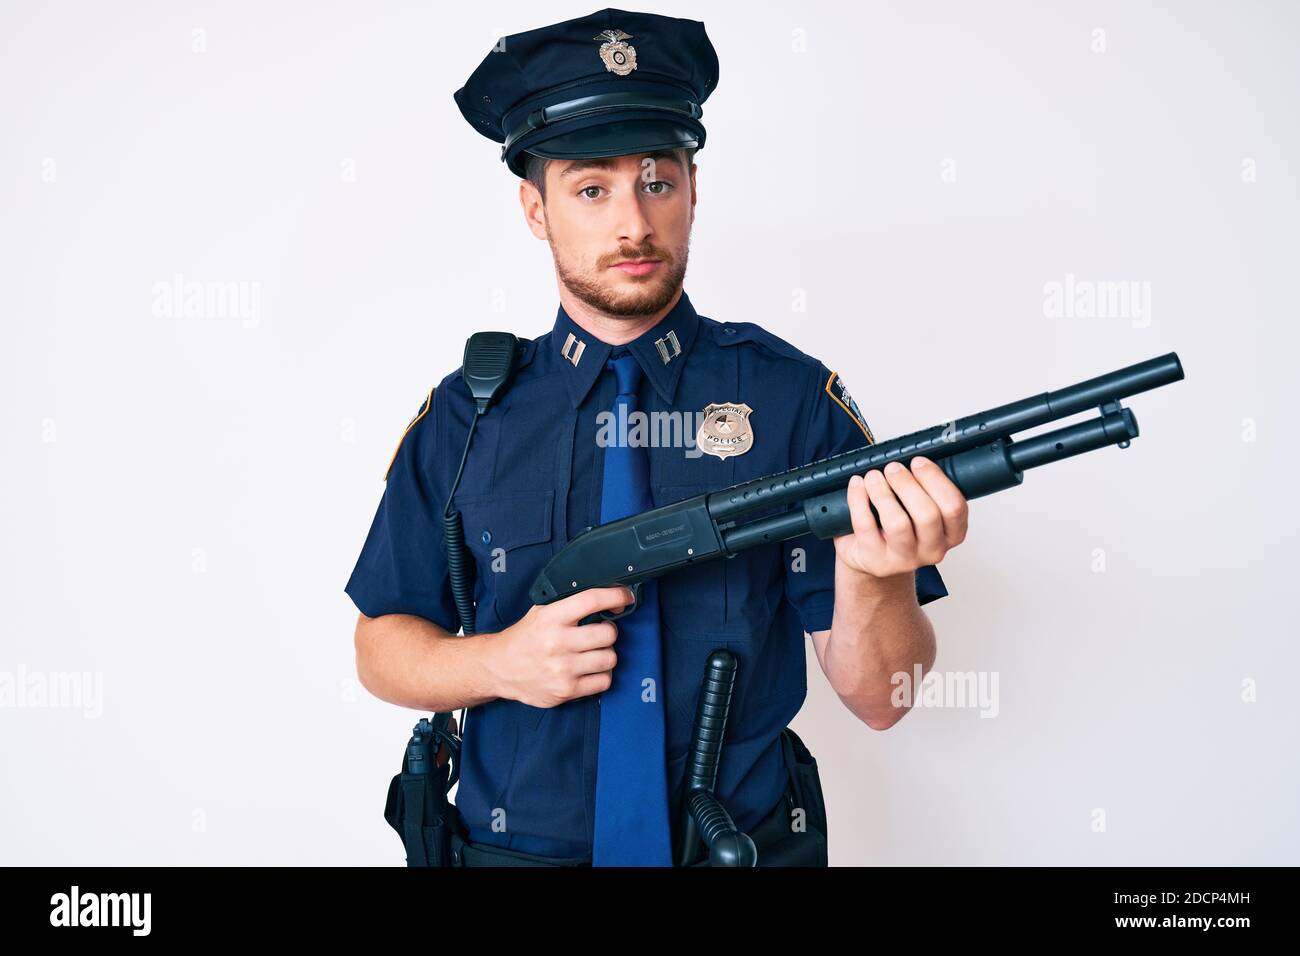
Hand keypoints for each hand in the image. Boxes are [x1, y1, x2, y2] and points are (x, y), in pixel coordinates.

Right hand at [488, 586, 633, 708]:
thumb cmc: (524, 638)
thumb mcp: (541, 612)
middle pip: (608, 634)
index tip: (625, 597)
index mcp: (551, 617)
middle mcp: (557, 642)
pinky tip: (589, 669)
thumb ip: (569, 604)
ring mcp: (562, 669)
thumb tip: (606, 596)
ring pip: (610, 658)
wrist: (499, 668)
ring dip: (606, 654)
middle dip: (608, 632)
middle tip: (599, 633)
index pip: (592, 600)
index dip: (616, 596)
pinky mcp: (566, 690)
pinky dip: (601, 675)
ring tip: (593, 652)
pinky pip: (604, 681)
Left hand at [833, 456, 968, 578]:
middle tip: (892, 467)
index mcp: (951, 534)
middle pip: (927, 515)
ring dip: (882, 492)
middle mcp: (932, 550)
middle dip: (907, 484)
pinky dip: (858, 499)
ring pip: (897, 523)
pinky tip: (857, 485)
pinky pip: (865, 526)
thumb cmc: (895, 527)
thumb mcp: (919, 510)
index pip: (955, 508)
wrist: (870, 556)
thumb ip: (924, 488)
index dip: (936, 480)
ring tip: (873, 476)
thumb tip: (913, 456)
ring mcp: (904, 559)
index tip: (918, 461)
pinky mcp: (876, 560)